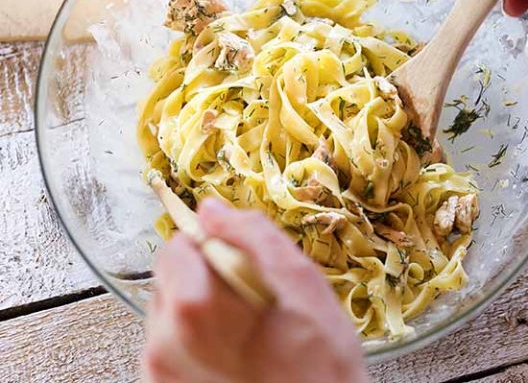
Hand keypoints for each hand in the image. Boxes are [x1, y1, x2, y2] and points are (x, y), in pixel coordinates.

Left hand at [142, 200, 368, 382]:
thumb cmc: (320, 366)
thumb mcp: (303, 286)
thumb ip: (253, 237)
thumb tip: (211, 209)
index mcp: (192, 311)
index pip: (178, 247)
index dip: (215, 248)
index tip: (245, 269)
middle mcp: (162, 347)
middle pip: (172, 279)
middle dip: (208, 280)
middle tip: (253, 304)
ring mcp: (159, 376)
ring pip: (171, 312)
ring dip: (203, 312)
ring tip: (246, 335)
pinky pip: (170, 347)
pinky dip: (197, 343)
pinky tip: (233, 357)